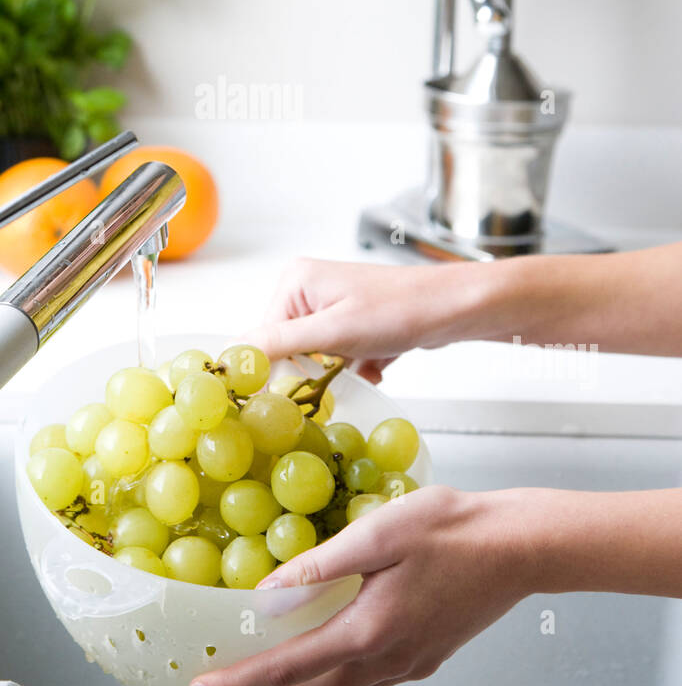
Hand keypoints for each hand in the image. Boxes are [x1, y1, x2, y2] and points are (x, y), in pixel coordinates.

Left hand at [189, 486, 532, 685]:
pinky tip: (328, 662)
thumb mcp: (380, 531)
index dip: (244, 680)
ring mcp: (410, 661)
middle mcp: (389, 656)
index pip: (291, 666)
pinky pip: (369, 681)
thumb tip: (272, 591)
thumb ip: (322, 564)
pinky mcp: (426, 655)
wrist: (518, 545)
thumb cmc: (457, 529)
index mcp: (370, 628)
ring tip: (263, 680)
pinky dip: (336, 681)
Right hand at [239, 256, 466, 382]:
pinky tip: (376, 366)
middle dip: (309, 374)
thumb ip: (279, 344)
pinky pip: (338, 358)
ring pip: (315, 358)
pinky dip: (355, 370)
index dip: (270, 372)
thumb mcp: (333, 332)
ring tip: (360, 370)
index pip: (261, 338)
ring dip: (335, 375)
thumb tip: (232, 359)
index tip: (281, 403)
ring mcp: (332, 305)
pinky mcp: (353, 322)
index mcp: (294, 282)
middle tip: (331, 388)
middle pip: (287, 350)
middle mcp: (308, 289)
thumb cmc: (398, 311)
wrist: (454, 307)